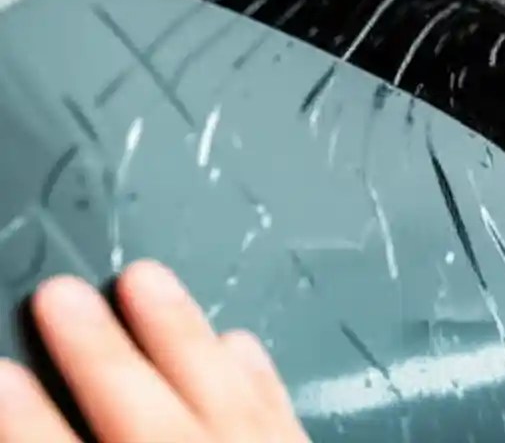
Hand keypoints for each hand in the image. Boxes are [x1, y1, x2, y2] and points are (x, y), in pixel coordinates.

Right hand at [0, 261, 308, 441]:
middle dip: (98, 352)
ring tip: (147, 278)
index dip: (28, 420)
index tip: (0, 374)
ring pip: (222, 398)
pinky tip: (238, 341)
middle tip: (60, 293)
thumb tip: (30, 408)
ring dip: (179, 333)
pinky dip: (257, 377)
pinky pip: (284, 418)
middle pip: (142, 418)